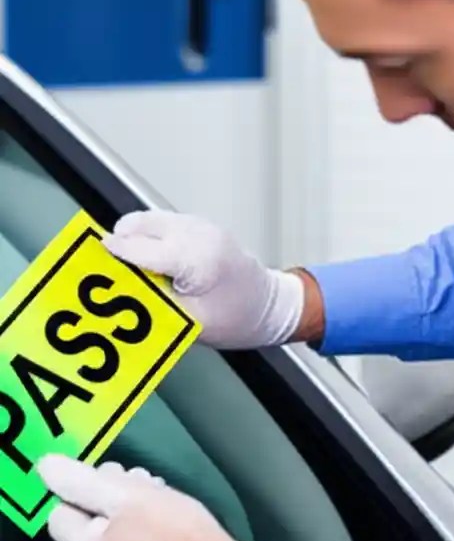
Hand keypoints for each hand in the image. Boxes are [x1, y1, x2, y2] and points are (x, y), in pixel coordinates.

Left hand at [36, 455, 269, 540]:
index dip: (88, 488)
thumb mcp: (131, 497)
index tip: (121, 477)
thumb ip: (83, 482)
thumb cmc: (179, 536)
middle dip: (112, 503)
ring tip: (165, 509)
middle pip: (89, 530)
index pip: (62, 510)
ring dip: (130, 524)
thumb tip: (45, 466)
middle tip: (148, 486)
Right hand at [103, 210, 306, 348]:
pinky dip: (150, 238)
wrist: (273, 307)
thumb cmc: (236, 320)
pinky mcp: (201, 226)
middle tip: (114, 273)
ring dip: (136, 240)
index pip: (140, 247)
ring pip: (148, 220)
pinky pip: (162, 223)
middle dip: (121, 245)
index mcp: (197, 258)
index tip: (93, 263)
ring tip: (138, 271)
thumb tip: (116, 286)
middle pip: (138, 225)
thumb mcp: (188, 321)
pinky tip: (156, 263)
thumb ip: (151, 299)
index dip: (114, 255)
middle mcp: (199, 233)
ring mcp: (202, 225)